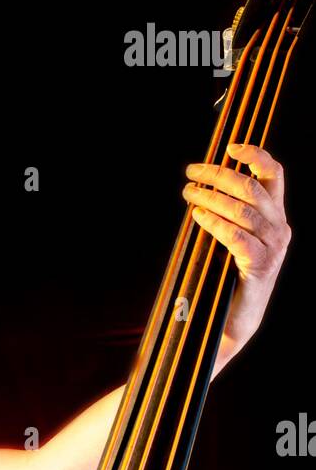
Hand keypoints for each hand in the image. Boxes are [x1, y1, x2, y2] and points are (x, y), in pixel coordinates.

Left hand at [181, 142, 291, 375]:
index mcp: (276, 218)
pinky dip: (215, 223)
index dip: (255, 155)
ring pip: (243, 211)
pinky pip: (236, 237)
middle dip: (220, 175)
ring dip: (211, 198)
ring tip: (188, 194)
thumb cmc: (227, 278)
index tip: (230, 147)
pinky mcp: (260, 267)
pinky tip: (197, 216)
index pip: (274, 175)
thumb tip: (202, 184)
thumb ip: (228, 213)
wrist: (235, 322)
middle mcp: (280, 229)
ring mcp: (273, 248)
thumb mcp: (232, 239)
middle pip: (252, 188)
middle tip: (191, 173)